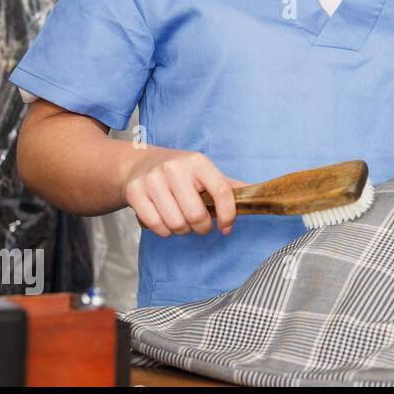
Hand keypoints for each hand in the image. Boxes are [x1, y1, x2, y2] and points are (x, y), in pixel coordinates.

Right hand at [122, 148, 246, 236]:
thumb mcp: (204, 172)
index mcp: (198, 162)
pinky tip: (166, 222)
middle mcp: (175, 168)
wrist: (139, 164)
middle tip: (200, 226)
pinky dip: (164, 232)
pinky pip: (156, 226)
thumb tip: (258, 194)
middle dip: (202, 227)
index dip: (228, 215)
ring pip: (176, 224)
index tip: (226, 227)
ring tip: (182, 222)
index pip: (222, 192)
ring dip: (182, 231)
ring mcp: (152, 179)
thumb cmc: (180, 173)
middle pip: (196, 214)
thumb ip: (229, 186)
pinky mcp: (135, 192)